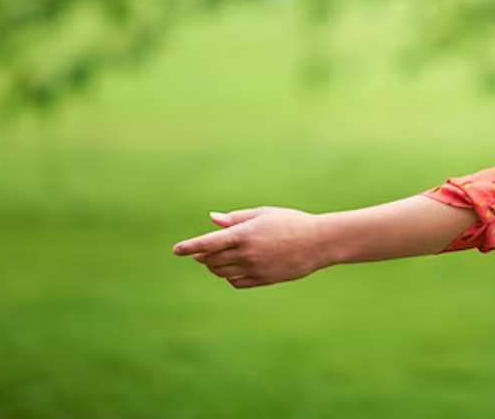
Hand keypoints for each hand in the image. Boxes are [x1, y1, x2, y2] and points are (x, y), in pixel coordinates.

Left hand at [172, 207, 331, 288]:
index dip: (189, 247)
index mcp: (244, 234)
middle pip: (211, 260)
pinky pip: (235, 282)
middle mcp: (246, 253)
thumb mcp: (263, 214)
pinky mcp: (262, 280)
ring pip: (221, 272)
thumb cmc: (290, 222)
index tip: (176, 250)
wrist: (318, 243)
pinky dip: (229, 276)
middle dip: (203, 255)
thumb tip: (212, 220)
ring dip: (214, 266)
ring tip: (218, 258)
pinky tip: (234, 268)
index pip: (207, 243)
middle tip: (203, 251)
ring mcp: (254, 269)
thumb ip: (235, 218)